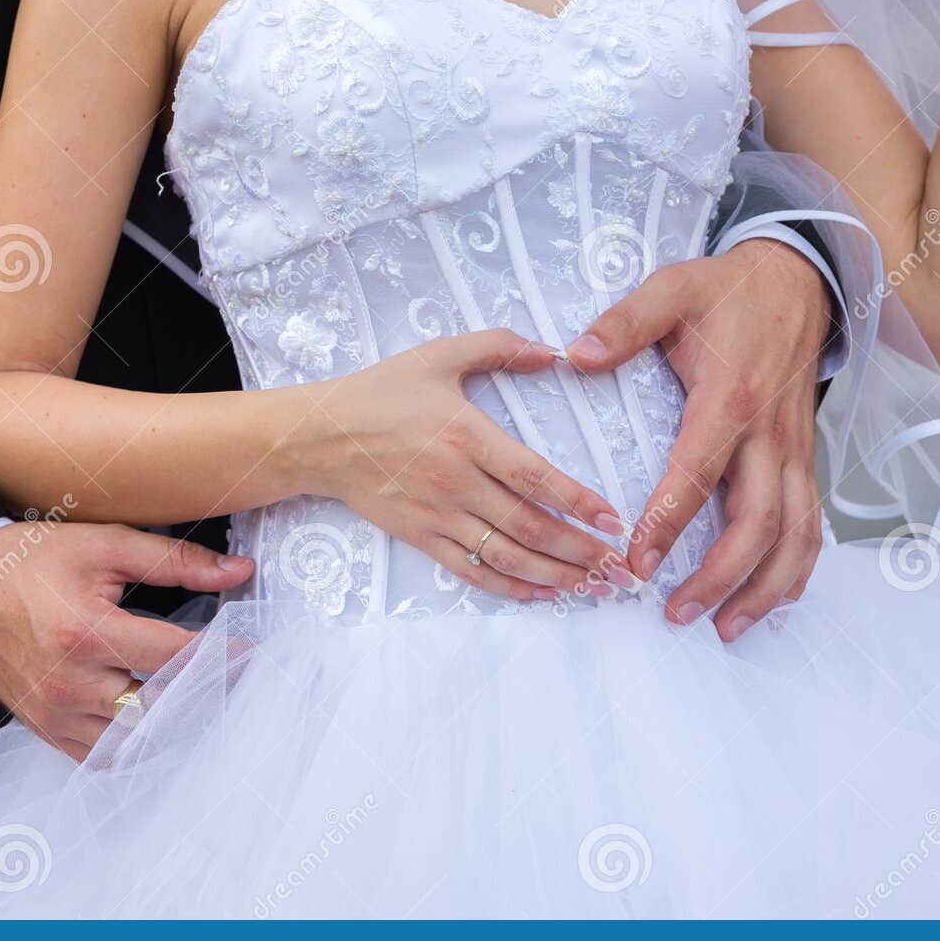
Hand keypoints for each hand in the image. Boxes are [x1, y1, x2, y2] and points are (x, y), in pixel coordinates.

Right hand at [0, 521, 253, 760]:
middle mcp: (71, 682)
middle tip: (244, 681)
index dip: (227, 655)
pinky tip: (164, 724)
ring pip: (137, 741)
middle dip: (210, 695)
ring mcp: (57, 713)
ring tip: (211, 703)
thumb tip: (238, 571)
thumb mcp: (104, 545)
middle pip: (163, 708)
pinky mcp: (46, 729)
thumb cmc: (30, 559)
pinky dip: (139, 745)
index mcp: (86, 633)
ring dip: (178, 725)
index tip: (258, 652)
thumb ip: (175, 560)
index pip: (177, 655)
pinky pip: (104, 757)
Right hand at [291, 328, 631, 599]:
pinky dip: (510, 586)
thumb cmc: (382, 392)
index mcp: (467, 435)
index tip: (612, 519)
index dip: (578, 501)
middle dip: (581, 550)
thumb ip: (499, 346)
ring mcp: (438, 515)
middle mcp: (457, 482)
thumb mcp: (438, 355)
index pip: (535, 477)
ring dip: (556, 575)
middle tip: (620, 568)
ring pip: (508, 555)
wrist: (320, 436)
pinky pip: (472, 570)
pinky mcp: (421, 536)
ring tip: (594, 586)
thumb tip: (556, 351)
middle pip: (530, 525)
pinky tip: (542, 594)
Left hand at [567, 239, 829, 639]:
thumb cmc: (727, 292)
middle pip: (757, 522)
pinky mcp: (804, 459)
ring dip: (767, 588)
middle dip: (721, 575)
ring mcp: (793, 451)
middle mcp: (768, 435)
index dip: (668, 523)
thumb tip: (573, 354)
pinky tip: (771, 599)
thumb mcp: (672, 289)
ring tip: (728, 627)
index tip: (636, 563)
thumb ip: (625, 323)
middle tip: (678, 612)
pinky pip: (811, 523)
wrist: (796, 280)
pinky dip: (797, 568)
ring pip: (796, 534)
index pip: (698, 474)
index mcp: (729, 400)